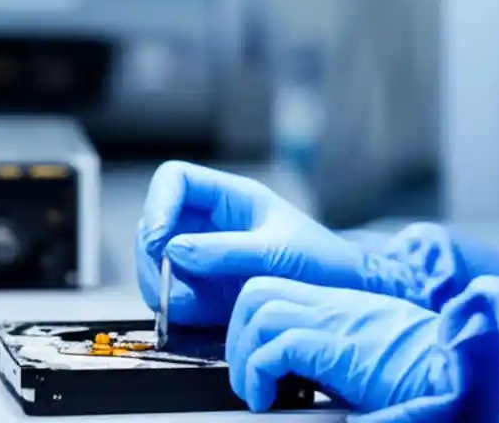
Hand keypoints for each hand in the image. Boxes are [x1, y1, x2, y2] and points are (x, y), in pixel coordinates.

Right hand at [137, 161, 406, 326]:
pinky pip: (175, 295)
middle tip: (161, 286)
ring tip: (182, 307)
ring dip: (161, 286)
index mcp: (230, 198)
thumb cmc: (324, 264)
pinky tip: (197, 316)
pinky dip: (176, 309)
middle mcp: (212, 225)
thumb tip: (174, 250)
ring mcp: (207, 258)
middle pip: (156, 225)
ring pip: (158, 264)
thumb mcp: (276, 253)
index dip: (158, 204)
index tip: (157, 239)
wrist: (347, 300)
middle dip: (151, 257)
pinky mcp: (208, 291)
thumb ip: (224, 251)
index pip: (174, 181)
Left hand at [227, 277, 458, 414]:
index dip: (251, 321)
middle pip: (258, 290)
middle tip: (246, 376)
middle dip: (237, 333)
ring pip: (260, 310)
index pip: (278, 289)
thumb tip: (293, 387)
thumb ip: (331, 363)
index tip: (250, 359)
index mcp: (342, 306)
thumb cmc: (425, 376)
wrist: (463, 377)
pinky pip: (278, 348)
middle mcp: (336, 305)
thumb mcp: (367, 362)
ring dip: (244, 355)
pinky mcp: (341, 348)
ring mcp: (338, 321)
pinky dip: (260, 374)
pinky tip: (266, 402)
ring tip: (253, 392)